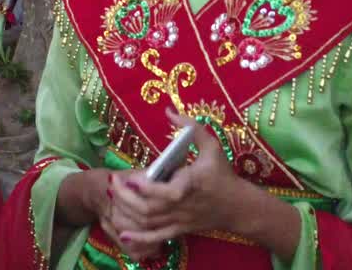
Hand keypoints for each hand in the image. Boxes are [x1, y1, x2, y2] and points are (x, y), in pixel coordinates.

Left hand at [104, 109, 245, 258]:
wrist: (240, 207)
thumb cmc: (223, 174)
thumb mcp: (211, 147)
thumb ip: (191, 128)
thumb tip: (169, 112)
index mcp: (190, 185)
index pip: (166, 192)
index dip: (145, 188)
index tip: (128, 177)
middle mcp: (183, 206)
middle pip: (149, 209)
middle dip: (125, 198)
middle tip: (111, 182)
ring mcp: (180, 220)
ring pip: (149, 223)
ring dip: (126, 213)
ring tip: (112, 197)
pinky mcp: (180, 230)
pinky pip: (157, 238)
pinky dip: (140, 239)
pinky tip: (123, 234)